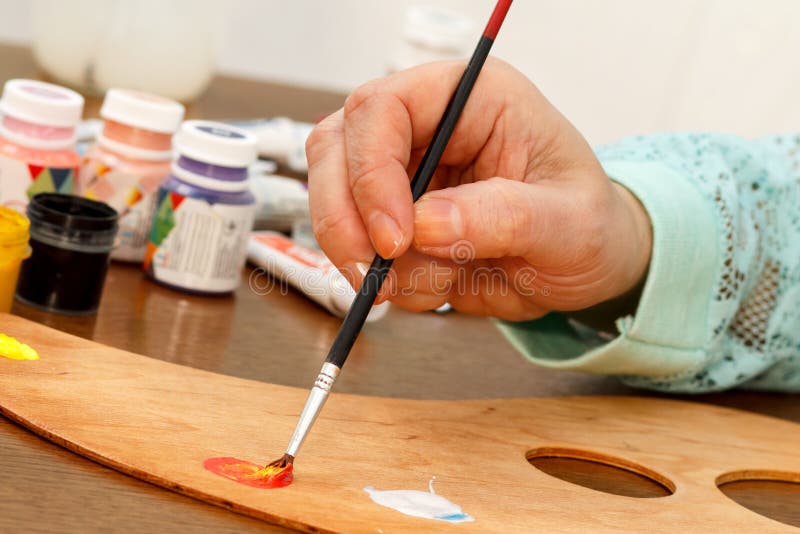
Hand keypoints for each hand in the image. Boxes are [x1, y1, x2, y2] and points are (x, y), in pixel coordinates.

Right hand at [307, 59, 651, 320]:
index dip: (372, 171)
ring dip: (369, 259)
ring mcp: (404, 179)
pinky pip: (359, 253)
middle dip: (346, 218)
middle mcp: (427, 131)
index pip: (384, 109)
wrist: (586, 269)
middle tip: (375, 270)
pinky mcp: (395, 224)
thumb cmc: (590, 225)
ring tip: (441, 280)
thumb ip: (504, 216)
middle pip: (336, 149)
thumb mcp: (569, 221)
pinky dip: (389, 284)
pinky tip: (443, 284)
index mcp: (470, 99)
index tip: (395, 237)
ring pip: (335, 203)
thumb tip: (426, 224)